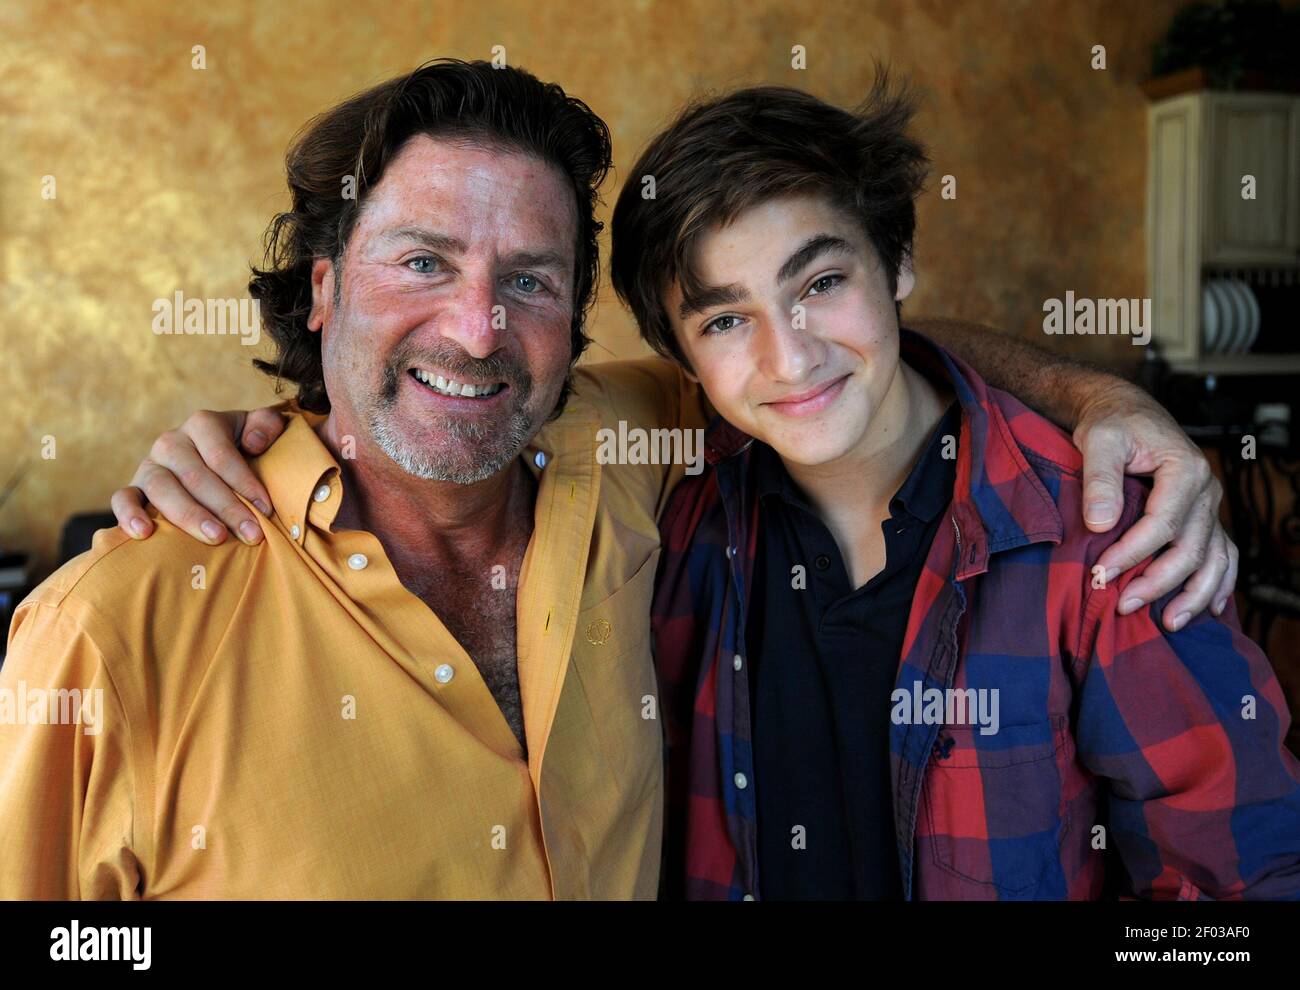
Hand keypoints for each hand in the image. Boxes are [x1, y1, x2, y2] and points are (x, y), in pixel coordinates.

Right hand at [111, 408, 288, 544]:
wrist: (213, 457)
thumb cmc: (244, 447)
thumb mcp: (260, 428)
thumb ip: (267, 425)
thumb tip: (253, 443)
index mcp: (203, 425)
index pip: (221, 455)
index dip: (244, 482)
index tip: (266, 509)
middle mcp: (171, 442)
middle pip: (196, 476)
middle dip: (227, 508)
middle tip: (251, 534)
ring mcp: (150, 465)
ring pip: (162, 489)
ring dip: (190, 516)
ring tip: (216, 537)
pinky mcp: (133, 487)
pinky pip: (122, 498)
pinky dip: (129, 514)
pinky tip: (145, 533)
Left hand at [1074, 381, 1236, 631]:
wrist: (1125, 411)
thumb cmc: (1111, 424)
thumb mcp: (1099, 440)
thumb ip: (1100, 480)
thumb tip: (1101, 524)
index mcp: (1185, 469)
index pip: (1162, 524)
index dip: (1133, 553)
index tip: (1101, 573)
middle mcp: (1206, 491)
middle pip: (1190, 548)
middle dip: (1158, 582)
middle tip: (1123, 605)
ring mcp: (1209, 506)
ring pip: (1213, 558)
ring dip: (1193, 594)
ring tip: (1168, 623)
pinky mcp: (1204, 517)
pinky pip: (1223, 554)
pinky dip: (1219, 583)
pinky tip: (1209, 610)